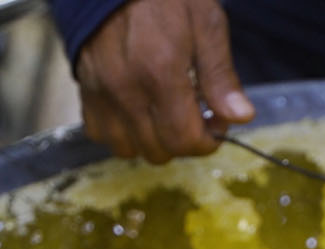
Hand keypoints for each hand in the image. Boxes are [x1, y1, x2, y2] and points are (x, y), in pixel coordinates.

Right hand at [76, 0, 255, 161]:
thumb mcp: (205, 21)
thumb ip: (220, 74)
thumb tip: (240, 117)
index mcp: (160, 73)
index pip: (185, 140)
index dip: (208, 140)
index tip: (216, 121)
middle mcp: (126, 90)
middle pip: (158, 151)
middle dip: (183, 141)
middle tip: (193, 115)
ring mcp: (101, 92)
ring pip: (127, 148)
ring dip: (151, 140)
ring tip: (165, 114)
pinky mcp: (84, 89)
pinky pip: (101, 133)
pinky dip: (121, 132)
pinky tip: (137, 110)